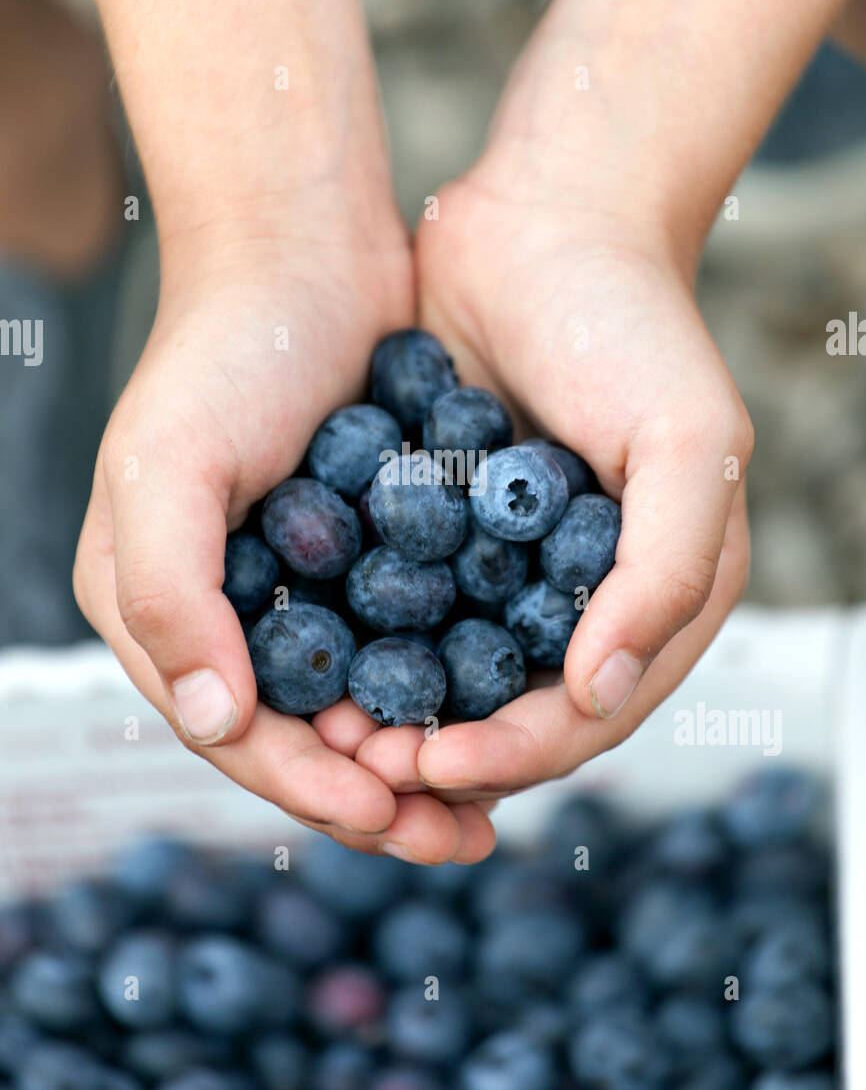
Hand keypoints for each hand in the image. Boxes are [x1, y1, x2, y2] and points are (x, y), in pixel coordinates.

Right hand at [73, 209, 495, 865]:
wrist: (302, 252)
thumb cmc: (223, 352)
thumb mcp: (167, 464)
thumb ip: (167, 592)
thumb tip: (213, 721)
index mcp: (156, 608)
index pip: (233, 734)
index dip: (307, 787)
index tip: (389, 813)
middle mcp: (218, 612)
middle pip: (299, 739)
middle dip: (376, 795)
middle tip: (459, 837)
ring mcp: (290, 584)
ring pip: (357, 705)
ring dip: (416, 756)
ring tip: (487, 798)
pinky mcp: (355, 554)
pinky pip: (398, 642)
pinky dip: (439, 686)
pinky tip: (494, 708)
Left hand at [356, 155, 751, 804]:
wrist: (544, 218)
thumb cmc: (629, 320)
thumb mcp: (687, 438)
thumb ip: (666, 570)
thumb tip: (601, 692)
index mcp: (660, 593)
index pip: (592, 712)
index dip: (518, 750)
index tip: (433, 763)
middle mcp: (587, 595)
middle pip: (517, 714)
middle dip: (447, 752)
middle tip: (363, 768)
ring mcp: (513, 566)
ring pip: (456, 678)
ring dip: (399, 718)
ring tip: (331, 736)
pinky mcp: (449, 531)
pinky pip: (410, 611)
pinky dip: (370, 646)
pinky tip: (317, 663)